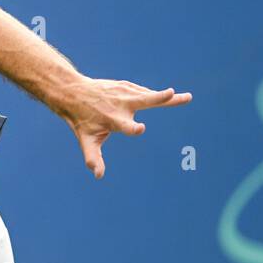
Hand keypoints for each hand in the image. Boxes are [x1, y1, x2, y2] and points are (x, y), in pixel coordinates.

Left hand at [60, 79, 191, 178]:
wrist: (74, 93)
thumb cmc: (82, 121)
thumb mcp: (86, 140)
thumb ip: (93, 157)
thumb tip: (98, 175)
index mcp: (113, 120)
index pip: (124, 125)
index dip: (132, 128)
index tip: (141, 128)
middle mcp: (121, 104)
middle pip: (143, 100)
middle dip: (158, 98)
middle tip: (170, 93)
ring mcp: (125, 93)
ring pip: (150, 94)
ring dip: (168, 96)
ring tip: (187, 97)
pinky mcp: (128, 86)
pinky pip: (145, 92)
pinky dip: (157, 96)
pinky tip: (170, 97)